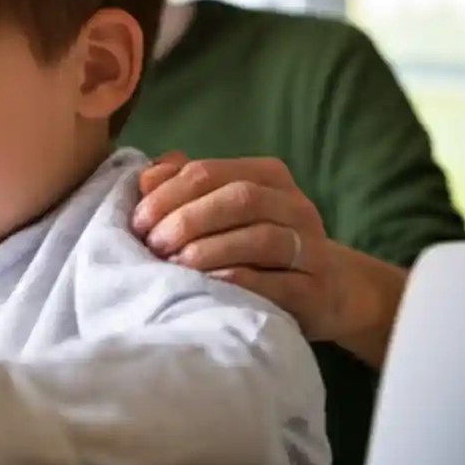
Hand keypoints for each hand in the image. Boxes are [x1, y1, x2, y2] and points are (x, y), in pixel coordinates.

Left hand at [131, 152, 349, 343]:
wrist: (326, 291)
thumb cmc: (256, 247)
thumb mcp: (222, 210)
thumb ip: (184, 188)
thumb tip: (146, 176)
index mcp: (267, 175)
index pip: (210, 172)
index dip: (168, 194)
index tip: (138, 222)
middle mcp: (294, 204)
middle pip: (239, 198)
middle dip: (187, 219)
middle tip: (154, 244)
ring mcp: (309, 246)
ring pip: (260, 237)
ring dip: (209, 249)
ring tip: (175, 264)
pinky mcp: (314, 288)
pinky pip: (275, 281)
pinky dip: (237, 279)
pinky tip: (208, 284)